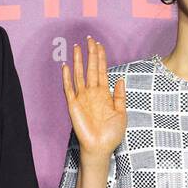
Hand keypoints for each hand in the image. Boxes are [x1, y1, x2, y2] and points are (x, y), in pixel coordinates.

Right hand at [60, 35, 125, 159]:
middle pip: (90, 68)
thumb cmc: (112, 133)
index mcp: (104, 93)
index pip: (101, 70)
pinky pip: (69, 88)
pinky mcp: (74, 105)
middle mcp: (92, 93)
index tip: (99, 44)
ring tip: (77, 47)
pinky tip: (66, 66)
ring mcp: (82, 98)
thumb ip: (120, 96)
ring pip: (79, 74)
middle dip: (90, 53)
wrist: (101, 148)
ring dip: (78, 61)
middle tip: (89, 39)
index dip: (100, 57)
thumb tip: (120, 79)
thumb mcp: (121, 113)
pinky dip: (67, 77)